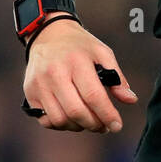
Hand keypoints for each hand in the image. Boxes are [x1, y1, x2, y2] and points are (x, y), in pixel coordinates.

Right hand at [23, 17, 137, 132]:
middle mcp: (55, 73)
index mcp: (76, 61)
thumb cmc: (80, 46)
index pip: (93, 95)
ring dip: (78, 127)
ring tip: (89, 122)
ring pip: (60, 120)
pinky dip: (62, 125)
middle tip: (104, 126)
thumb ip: (117, 77)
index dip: (107, 114)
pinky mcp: (30, 93)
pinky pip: (46, 120)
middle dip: (94, 124)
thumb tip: (131, 100)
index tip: (117, 126)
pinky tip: (72, 118)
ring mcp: (39, 84)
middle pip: (76, 111)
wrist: (48, 35)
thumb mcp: (102, 53)